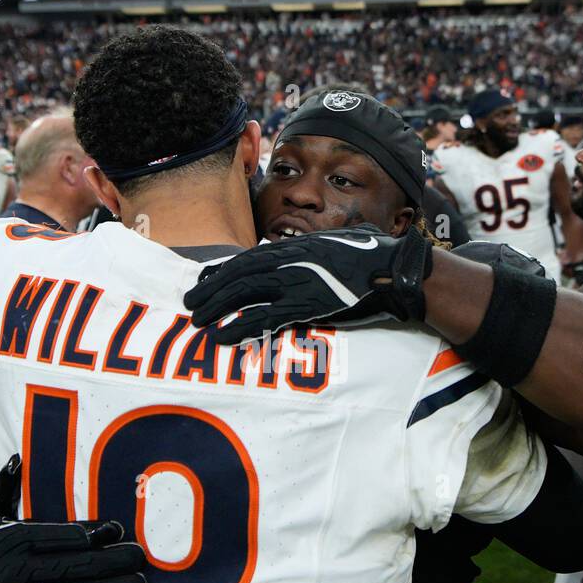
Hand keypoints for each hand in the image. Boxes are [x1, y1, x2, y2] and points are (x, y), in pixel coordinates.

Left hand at [183, 224, 431, 344]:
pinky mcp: (307, 306)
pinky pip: (265, 318)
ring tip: (198, 321)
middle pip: (239, 276)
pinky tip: (224, 337)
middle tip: (190, 304)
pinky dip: (241, 328)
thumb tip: (294, 254)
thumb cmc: (367, 257)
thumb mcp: (331, 244)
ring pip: (244, 294)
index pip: (247, 259)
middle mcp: (290, 261)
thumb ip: (307, 252)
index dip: (221, 272)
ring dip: (217, 307)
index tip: (203, 282)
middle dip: (211, 291)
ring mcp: (297, 283)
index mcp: (294, 247)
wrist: (392, 269)